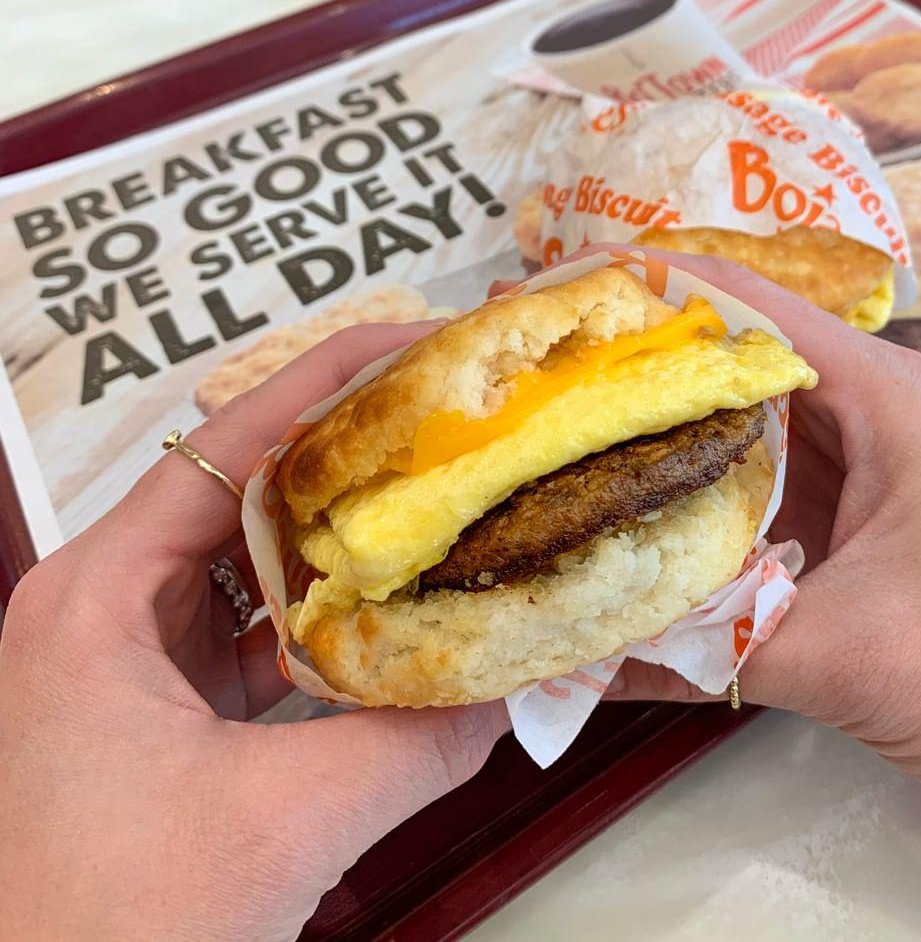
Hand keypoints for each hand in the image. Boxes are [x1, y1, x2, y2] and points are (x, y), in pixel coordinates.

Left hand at [0, 322, 507, 939]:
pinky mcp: (159, 706)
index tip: (408, 347)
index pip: (222, 448)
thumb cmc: (107, 928)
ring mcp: (127, 657)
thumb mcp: (279, 825)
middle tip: (443, 424)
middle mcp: (102, 607)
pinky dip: (321, 624)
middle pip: (238, 493)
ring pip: (249, 567)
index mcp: (95, 598)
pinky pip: (252, 635)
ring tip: (431, 505)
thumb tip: (514, 689)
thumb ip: (411, 747)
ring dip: (337, 545)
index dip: (322, 385)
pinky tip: (387, 620)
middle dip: (344, 460)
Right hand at [552, 244, 920, 851]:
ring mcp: (862, 469)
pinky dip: (693, 498)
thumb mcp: (843, 659)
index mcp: (883, 399)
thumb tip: (568, 657)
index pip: (746, 305)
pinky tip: (625, 516)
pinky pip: (756, 489)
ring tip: (555, 441)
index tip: (553, 296)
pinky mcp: (852, 521)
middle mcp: (870, 414)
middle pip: (732, 361)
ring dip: (658, 435)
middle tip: (532, 381)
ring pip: (739, 428)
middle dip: (632, 365)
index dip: (644, 287)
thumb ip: (699, 652)